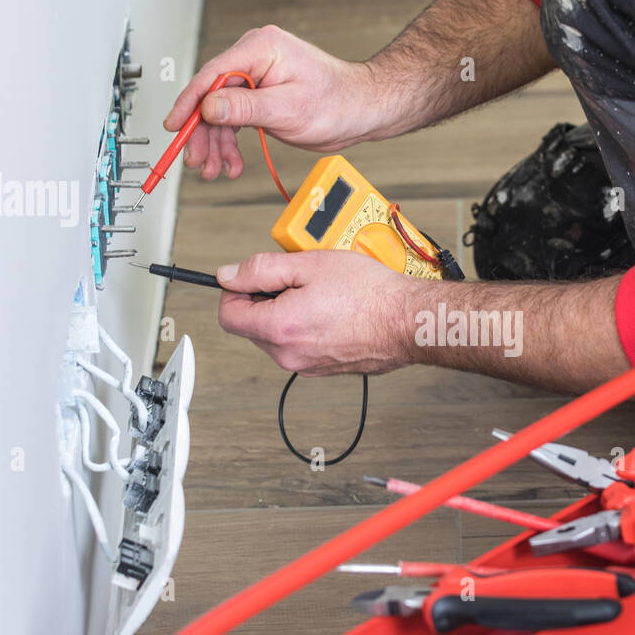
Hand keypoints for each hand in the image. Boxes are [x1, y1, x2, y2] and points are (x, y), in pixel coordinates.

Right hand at [163, 25, 388, 180]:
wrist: (362, 110)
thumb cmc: (338, 102)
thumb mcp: (288, 108)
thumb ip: (245, 107)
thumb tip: (208, 107)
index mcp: (260, 48)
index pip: (211, 74)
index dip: (188, 103)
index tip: (174, 127)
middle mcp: (255, 58)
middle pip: (211, 96)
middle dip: (203, 133)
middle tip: (198, 162)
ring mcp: (257, 76)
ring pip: (221, 112)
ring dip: (217, 144)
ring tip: (218, 170)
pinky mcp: (261, 95)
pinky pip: (235, 118)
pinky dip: (232, 142)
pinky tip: (232, 163)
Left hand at [215, 251, 417, 375]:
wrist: (407, 322)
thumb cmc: (369, 293)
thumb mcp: (309, 264)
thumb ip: (261, 269)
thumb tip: (229, 275)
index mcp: (278, 328)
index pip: (228, 315)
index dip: (235, 291)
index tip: (252, 278)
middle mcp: (288, 354)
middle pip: (252, 326)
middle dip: (265, 300)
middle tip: (297, 280)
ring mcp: (306, 365)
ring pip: (276, 336)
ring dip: (286, 313)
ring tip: (319, 294)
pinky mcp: (323, 369)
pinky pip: (299, 346)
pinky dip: (306, 328)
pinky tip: (331, 311)